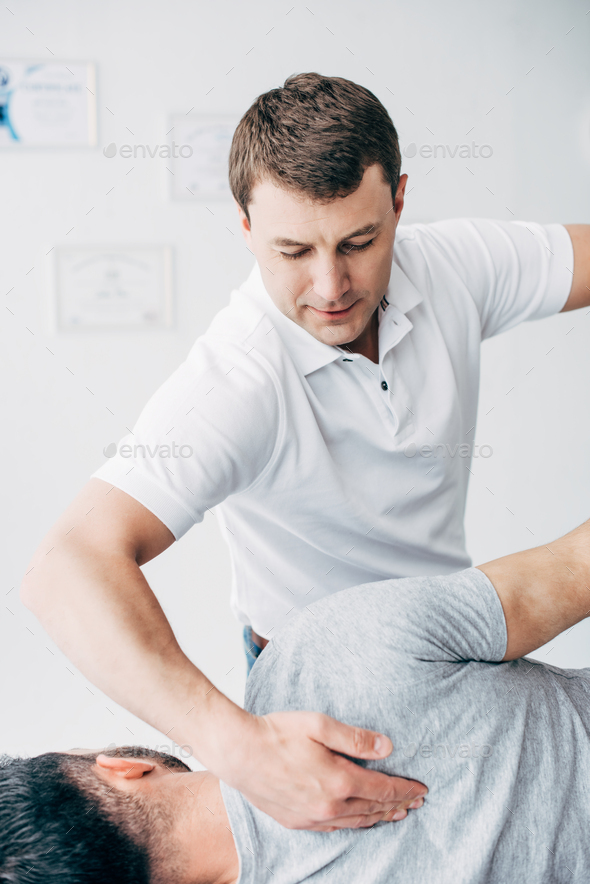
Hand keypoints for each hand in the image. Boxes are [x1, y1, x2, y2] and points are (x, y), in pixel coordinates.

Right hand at [220, 709, 426, 830]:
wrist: (239, 752)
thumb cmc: (277, 733)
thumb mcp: (319, 724)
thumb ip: (355, 738)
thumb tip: (387, 747)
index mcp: (339, 781)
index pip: (383, 790)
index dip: (405, 789)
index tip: (422, 789)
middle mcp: (328, 805)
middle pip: (373, 810)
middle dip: (398, 805)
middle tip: (416, 802)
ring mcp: (312, 817)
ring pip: (356, 823)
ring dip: (378, 818)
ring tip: (395, 815)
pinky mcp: (297, 821)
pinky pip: (334, 828)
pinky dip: (353, 824)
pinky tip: (357, 820)